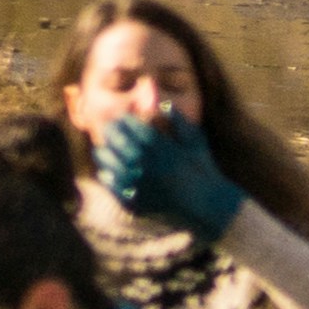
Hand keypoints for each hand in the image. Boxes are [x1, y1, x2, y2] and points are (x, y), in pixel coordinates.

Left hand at [96, 107, 244, 243]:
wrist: (208, 205)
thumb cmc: (203, 170)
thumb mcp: (197, 143)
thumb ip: (181, 122)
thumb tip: (165, 103)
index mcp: (167, 151)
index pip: (139, 131)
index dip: (127, 121)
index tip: (121, 115)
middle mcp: (153, 168)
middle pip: (123, 145)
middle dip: (112, 133)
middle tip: (106, 126)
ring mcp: (144, 186)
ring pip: (115, 167)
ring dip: (105, 155)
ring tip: (100, 149)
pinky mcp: (140, 203)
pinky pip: (117, 190)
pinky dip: (109, 180)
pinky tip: (105, 173)